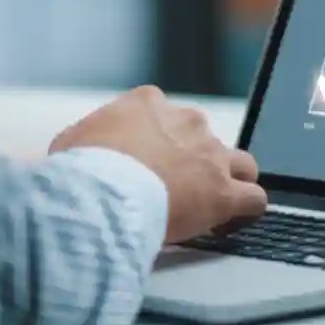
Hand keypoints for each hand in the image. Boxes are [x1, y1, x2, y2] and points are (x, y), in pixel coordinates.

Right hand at [49, 86, 266, 242]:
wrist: (103, 192)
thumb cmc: (82, 168)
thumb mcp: (70, 142)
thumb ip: (85, 140)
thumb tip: (79, 152)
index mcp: (148, 103)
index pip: (164, 115)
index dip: (159, 142)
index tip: (149, 164)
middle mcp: (186, 122)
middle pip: (202, 138)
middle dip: (194, 161)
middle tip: (175, 188)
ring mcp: (210, 155)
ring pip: (240, 163)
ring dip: (231, 180)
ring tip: (214, 203)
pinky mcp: (224, 191)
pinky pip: (253, 197)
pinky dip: (246, 209)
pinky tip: (233, 221)